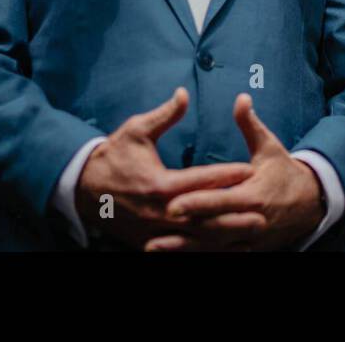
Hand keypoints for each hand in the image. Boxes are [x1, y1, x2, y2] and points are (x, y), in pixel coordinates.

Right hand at [75, 88, 255, 249]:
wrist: (82, 189)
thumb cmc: (113, 156)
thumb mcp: (136, 130)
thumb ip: (164, 115)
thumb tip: (184, 93)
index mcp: (159, 184)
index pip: (201, 179)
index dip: (227, 174)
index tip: (250, 169)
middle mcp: (160, 212)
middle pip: (206, 215)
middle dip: (234, 214)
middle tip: (262, 211)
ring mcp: (156, 232)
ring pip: (198, 238)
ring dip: (226, 237)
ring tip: (252, 233)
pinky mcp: (150, 243)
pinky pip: (183, 250)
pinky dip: (206, 251)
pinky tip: (226, 249)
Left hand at [147, 94, 324, 251]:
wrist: (312, 203)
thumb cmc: (284, 171)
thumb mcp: (269, 147)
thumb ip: (251, 125)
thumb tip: (241, 97)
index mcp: (255, 195)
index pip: (220, 200)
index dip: (196, 202)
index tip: (170, 203)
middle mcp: (253, 221)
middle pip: (213, 228)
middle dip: (184, 230)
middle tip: (154, 228)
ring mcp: (251, 240)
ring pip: (215, 248)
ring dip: (185, 249)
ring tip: (154, 247)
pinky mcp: (250, 250)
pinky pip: (222, 256)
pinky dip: (199, 256)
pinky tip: (175, 255)